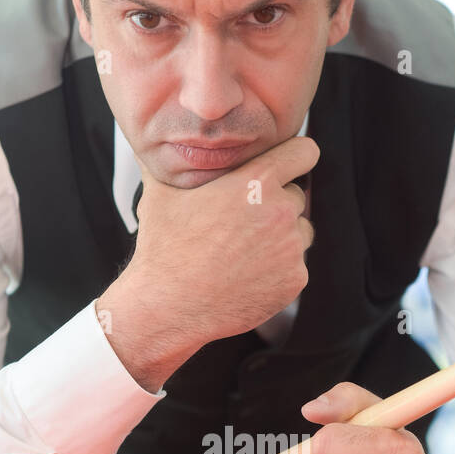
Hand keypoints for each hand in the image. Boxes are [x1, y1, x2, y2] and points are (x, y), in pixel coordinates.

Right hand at [97, 136, 318, 391]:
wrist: (170, 307)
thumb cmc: (165, 251)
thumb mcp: (159, 195)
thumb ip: (167, 163)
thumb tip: (149, 145)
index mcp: (256, 183)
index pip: (305, 152)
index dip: (296, 157)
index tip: (289, 164)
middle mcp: (281, 212)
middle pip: (297, 195)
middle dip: (276, 204)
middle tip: (244, 221)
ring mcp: (291, 248)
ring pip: (299, 232)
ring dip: (281, 237)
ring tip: (243, 250)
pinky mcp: (295, 280)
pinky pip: (295, 266)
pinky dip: (278, 270)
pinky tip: (248, 274)